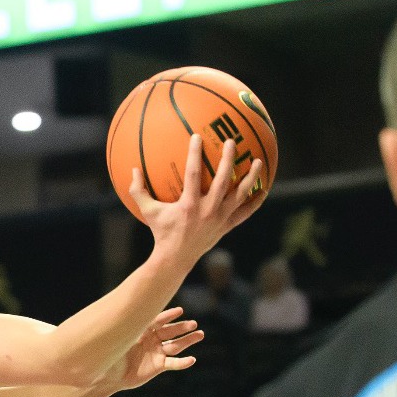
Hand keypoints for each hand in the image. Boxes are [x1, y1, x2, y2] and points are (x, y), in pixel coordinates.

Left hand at [105, 308, 203, 390]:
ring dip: (188, 340)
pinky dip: (182, 363)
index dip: (168, 316)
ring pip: (175, 345)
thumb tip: (127, 316)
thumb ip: (126, 331)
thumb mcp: (117, 341)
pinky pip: (173, 363)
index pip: (157, 320)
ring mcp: (156, 352)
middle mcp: (151, 339)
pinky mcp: (159, 366)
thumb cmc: (110, 356)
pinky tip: (192, 360)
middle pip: (170, 331)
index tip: (180, 311)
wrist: (110, 376)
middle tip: (193, 324)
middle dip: (181, 328)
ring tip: (200, 335)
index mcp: (141, 330)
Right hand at [132, 135, 266, 262]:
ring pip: (239, 196)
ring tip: (257, 162)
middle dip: (228, 160)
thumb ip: (138, 190)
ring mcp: (220, 219)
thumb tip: (132, 169)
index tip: (197, 136)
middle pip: (222, 181)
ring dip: (250, 178)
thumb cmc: (160, 232)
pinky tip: (263, 190)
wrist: (175, 259)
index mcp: (188, 205)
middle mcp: (207, 210)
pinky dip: (255, 202)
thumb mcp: (148, 211)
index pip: (193, 174)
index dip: (195, 154)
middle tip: (232, 142)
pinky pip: (245, 213)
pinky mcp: (226, 226)